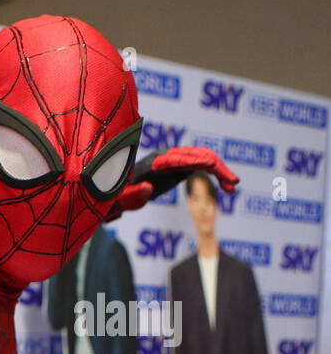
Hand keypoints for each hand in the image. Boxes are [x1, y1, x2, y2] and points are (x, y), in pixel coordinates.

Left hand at [107, 147, 238, 219]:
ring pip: (204, 159)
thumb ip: (134, 194)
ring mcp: (176, 159)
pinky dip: (217, 174)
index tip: (211, 165)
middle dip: (216, 167)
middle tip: (233, 182)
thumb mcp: (123, 198)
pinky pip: (204, 166)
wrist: (120, 190)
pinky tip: (227, 188)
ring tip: (233, 187)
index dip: (191, 160)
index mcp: (153, 162)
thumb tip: (148, 188)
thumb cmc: (119, 195)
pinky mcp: (181, 165)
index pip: (174, 158)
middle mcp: (167, 156)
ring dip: (220, 170)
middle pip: (196, 155)